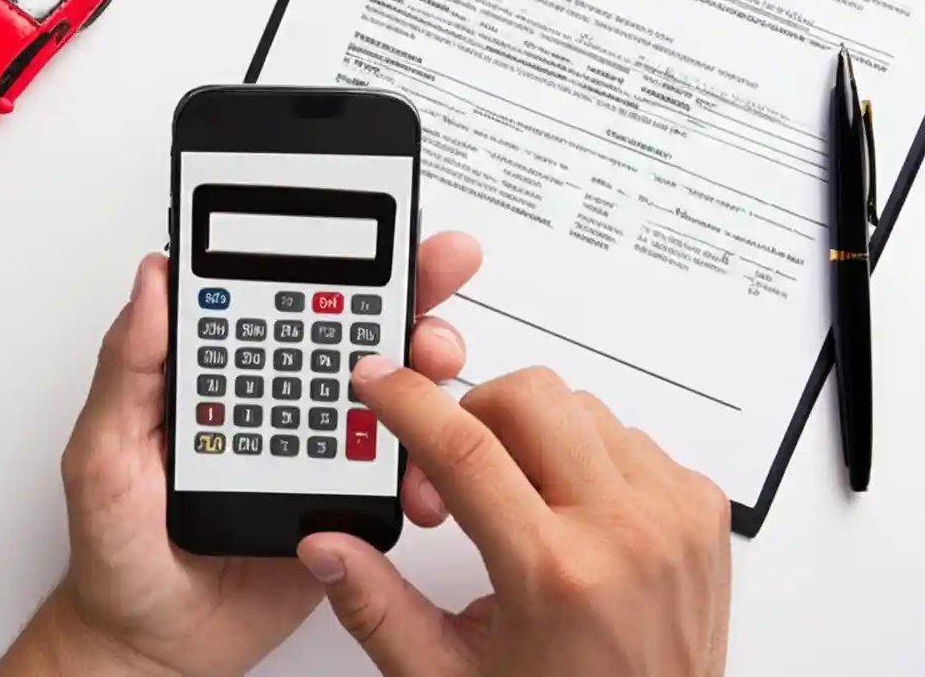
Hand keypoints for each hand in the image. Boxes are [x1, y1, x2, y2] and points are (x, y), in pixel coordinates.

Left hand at [0, 233, 481, 675]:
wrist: (153, 644)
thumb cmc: (117, 551)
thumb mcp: (102, 453)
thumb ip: (130, 369)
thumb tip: (153, 283)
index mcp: (216, 377)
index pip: (277, 298)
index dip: (325, 258)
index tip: (368, 222)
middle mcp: (274, 402)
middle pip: (349, 332)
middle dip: (404, 290)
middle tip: (437, 267)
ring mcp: (314, 449)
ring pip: (387, 393)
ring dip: (424, 368)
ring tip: (434, 362)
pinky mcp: (343, 501)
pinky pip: (394, 470)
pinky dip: (421, 462)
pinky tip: (419, 467)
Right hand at [298, 362, 731, 676]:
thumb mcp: (445, 674)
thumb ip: (375, 605)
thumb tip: (327, 547)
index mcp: (553, 574)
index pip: (465, 449)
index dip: (409, 402)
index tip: (379, 380)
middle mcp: (624, 532)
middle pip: (529, 397)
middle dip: (473, 412)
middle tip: (455, 467)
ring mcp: (671, 514)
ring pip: (580, 406)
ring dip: (532, 436)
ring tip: (519, 502)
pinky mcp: (700, 509)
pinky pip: (628, 435)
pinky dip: (586, 456)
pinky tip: (571, 511)